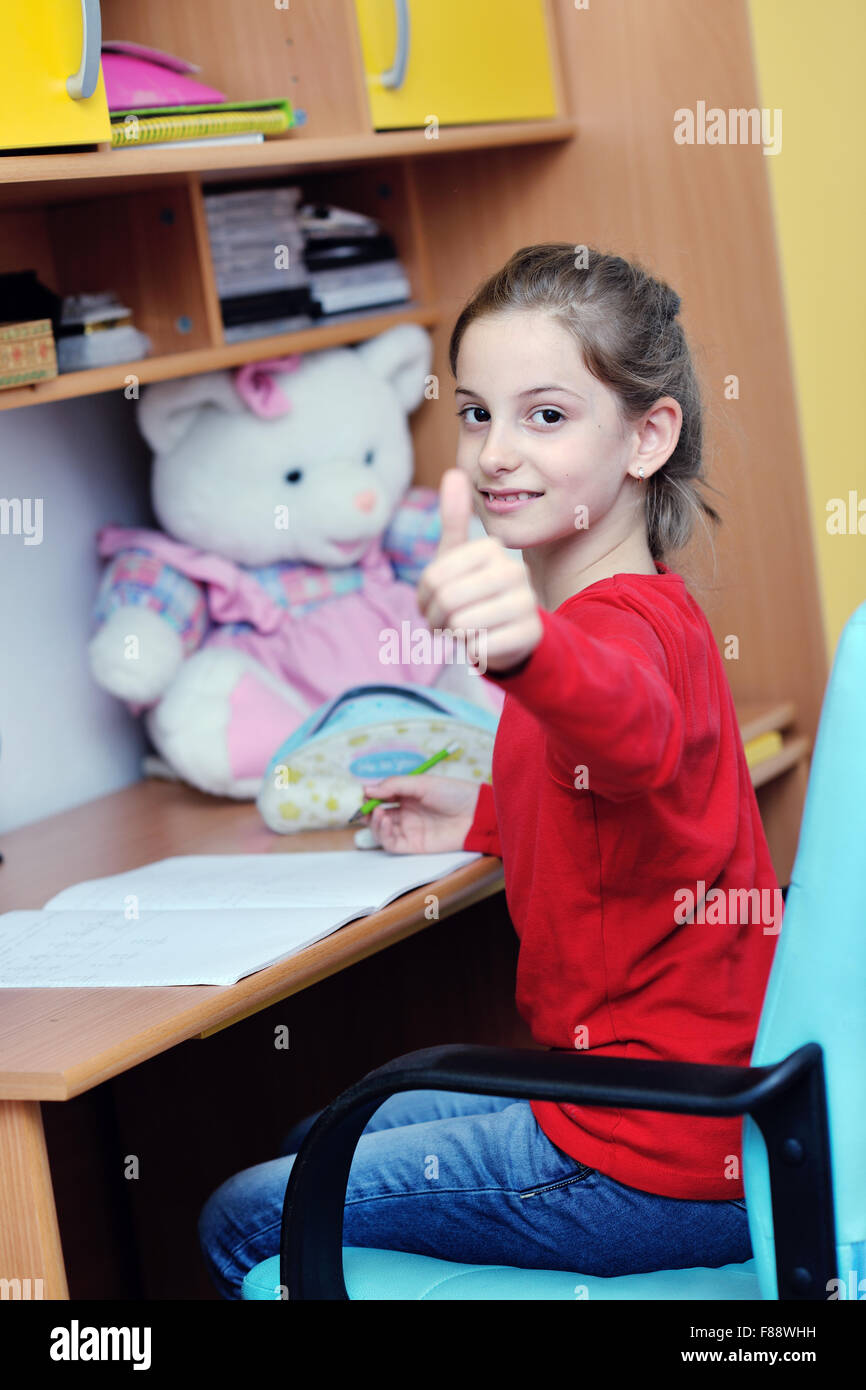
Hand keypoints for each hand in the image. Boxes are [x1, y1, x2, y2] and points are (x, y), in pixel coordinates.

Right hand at [359, 773, 482, 853]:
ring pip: (381, 830)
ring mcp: (409, 829)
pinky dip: (383, 834)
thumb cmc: (452, 793)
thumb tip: (366, 789)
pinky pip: (391, 843)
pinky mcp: (414, 845)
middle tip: (366, 806)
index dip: (371, 796)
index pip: (381, 797)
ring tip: (379, 813)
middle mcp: (406, 813)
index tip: (365, 792)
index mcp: (407, 796)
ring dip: (374, 823)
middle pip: (377, 815)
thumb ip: (394, 786)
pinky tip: (384, 821)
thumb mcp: (421, 783)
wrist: (475, 813)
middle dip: (368, 811)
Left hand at [416, 469, 541, 673]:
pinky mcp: (530, 633)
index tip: (435, 600)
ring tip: (463, 630)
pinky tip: (483, 642)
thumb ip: (454, 517)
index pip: (434, 578)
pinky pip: (481, 646)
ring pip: (462, 624)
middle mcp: (514, 571)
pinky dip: (473, 650)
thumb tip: (454, 472)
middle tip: (445, 621)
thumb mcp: (459, 557)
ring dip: (452, 635)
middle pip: (447, 600)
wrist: (510, 632)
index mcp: (491, 549)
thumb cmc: (475, 592)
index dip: (424, 597)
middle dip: (436, 619)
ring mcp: (526, 602)